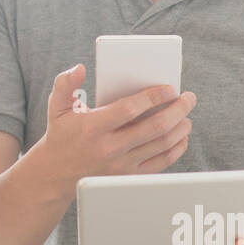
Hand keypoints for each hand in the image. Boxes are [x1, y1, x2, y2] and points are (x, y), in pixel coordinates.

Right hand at [32, 63, 195, 200]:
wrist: (55, 175)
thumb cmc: (61, 136)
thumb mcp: (56, 107)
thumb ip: (65, 84)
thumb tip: (79, 68)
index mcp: (93, 128)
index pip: (130, 110)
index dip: (153, 98)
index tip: (169, 88)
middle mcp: (109, 148)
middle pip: (154, 128)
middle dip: (177, 110)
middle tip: (188, 98)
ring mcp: (121, 165)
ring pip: (162, 145)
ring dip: (180, 128)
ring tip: (186, 114)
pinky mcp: (129, 177)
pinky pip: (161, 163)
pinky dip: (176, 148)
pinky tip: (181, 135)